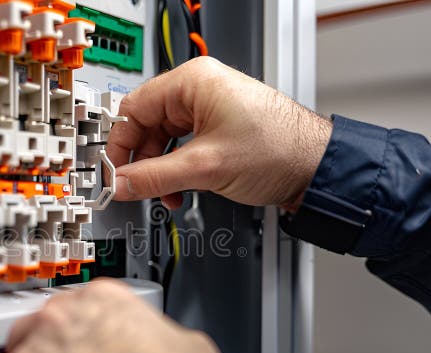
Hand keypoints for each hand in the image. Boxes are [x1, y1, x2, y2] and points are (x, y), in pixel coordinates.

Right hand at [107, 56, 331, 209]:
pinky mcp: (219, 127)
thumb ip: (153, 177)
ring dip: (161, 170)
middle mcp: (200, 89)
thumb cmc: (279, 150)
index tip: (114, 172)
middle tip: (137, 188)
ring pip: (165, 139)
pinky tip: (182, 189)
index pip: (133, 108)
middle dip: (143, 162)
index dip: (120, 144)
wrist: (316, 169)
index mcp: (193, 81)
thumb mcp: (204, 167)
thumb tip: (120, 183)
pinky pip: (183, 146)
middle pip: (147, 125)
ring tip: (168, 194)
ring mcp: (210, 108)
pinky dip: (178, 169)